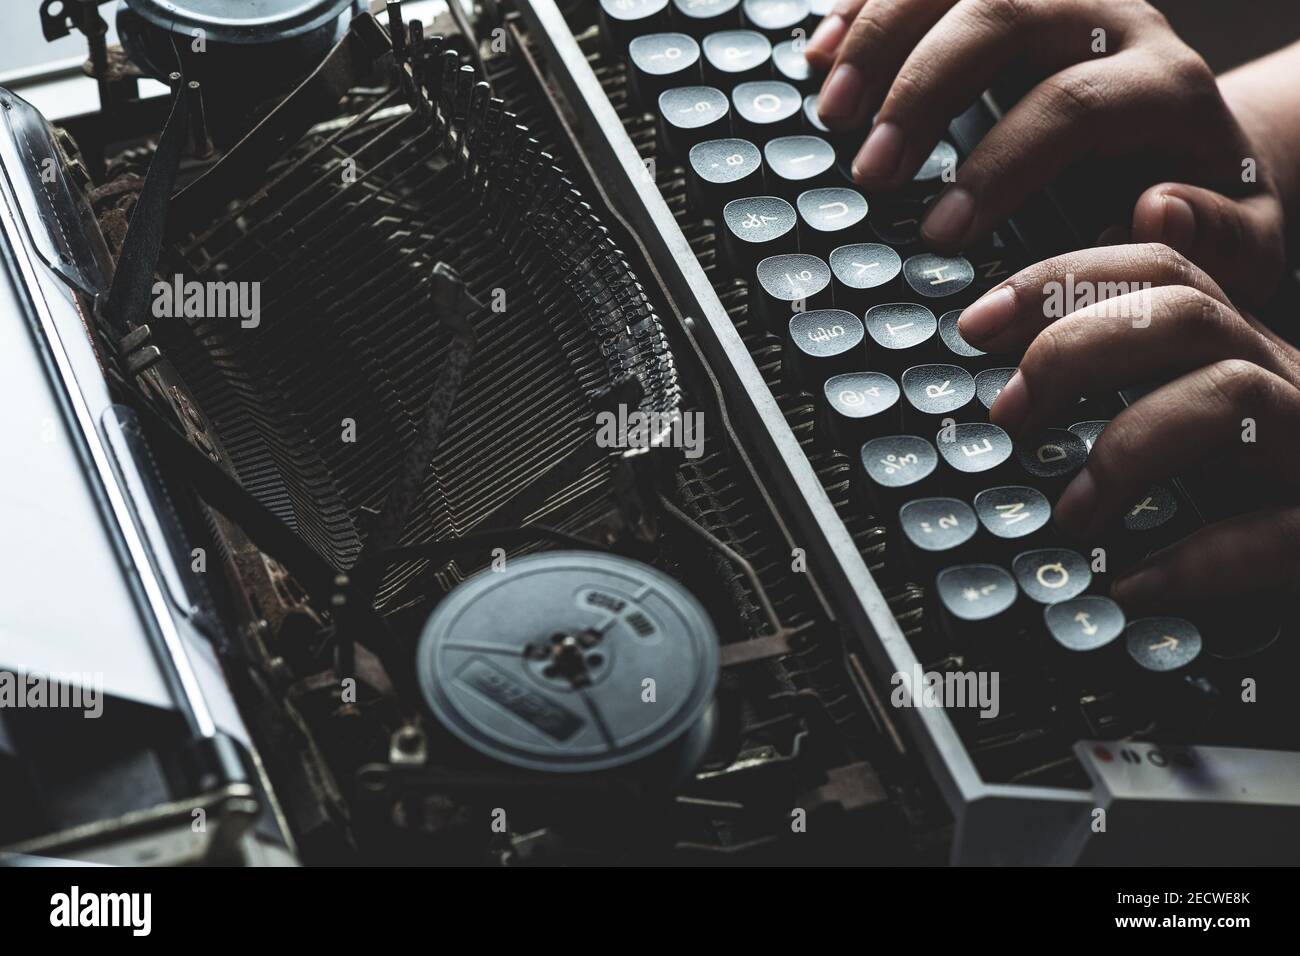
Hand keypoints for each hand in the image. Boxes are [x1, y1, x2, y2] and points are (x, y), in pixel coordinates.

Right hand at [804, 0, 1286, 302]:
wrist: (1199, 141)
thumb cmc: (1205, 204)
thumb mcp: (1245, 241)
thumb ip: (1219, 237)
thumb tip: (1155, 210)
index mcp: (1169, 84)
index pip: (1075, 102)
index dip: (1000, 164)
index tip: (942, 232)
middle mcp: (1115, 18)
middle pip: (1009, 12)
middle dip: (925, 90)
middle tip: (873, 171)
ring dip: (883, 38)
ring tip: (832, 113)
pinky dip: (866, 7)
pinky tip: (821, 53)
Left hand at [956, 243, 1299, 609]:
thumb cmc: (1263, 486)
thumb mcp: (1191, 415)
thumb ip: (1127, 380)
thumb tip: (1015, 381)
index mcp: (1233, 348)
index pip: (1154, 271)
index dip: (1060, 283)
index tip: (976, 326)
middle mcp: (1280, 377)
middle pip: (1187, 310)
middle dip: (1077, 349)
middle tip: (1008, 415)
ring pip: (1235, 394)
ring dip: (1131, 449)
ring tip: (1074, 515)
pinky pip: (1279, 531)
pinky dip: (1201, 558)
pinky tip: (1135, 585)